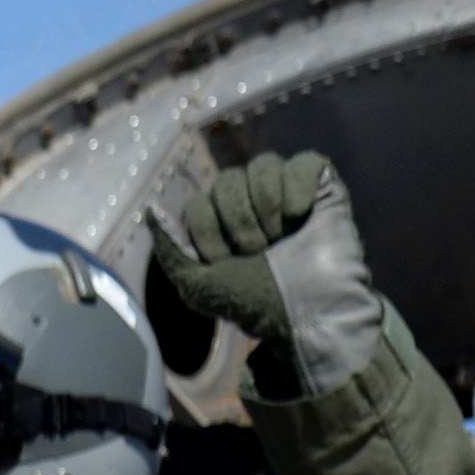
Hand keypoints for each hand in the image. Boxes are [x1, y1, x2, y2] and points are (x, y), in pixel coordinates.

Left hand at [144, 150, 389, 401]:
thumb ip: (170, 248)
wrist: (308, 312)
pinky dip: (297, 187)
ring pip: (263, 165)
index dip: (208, 233)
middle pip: (227, 181)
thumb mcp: (198, 285)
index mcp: (220, 222)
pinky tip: (300, 216)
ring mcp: (286, 191)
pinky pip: (304, 162)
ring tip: (281, 238)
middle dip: (238, 223)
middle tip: (258, 252)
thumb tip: (151, 207)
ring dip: (266, 208)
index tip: (226, 263)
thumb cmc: (254, 303)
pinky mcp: (322, 188)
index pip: (198, 203)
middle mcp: (250, 202)